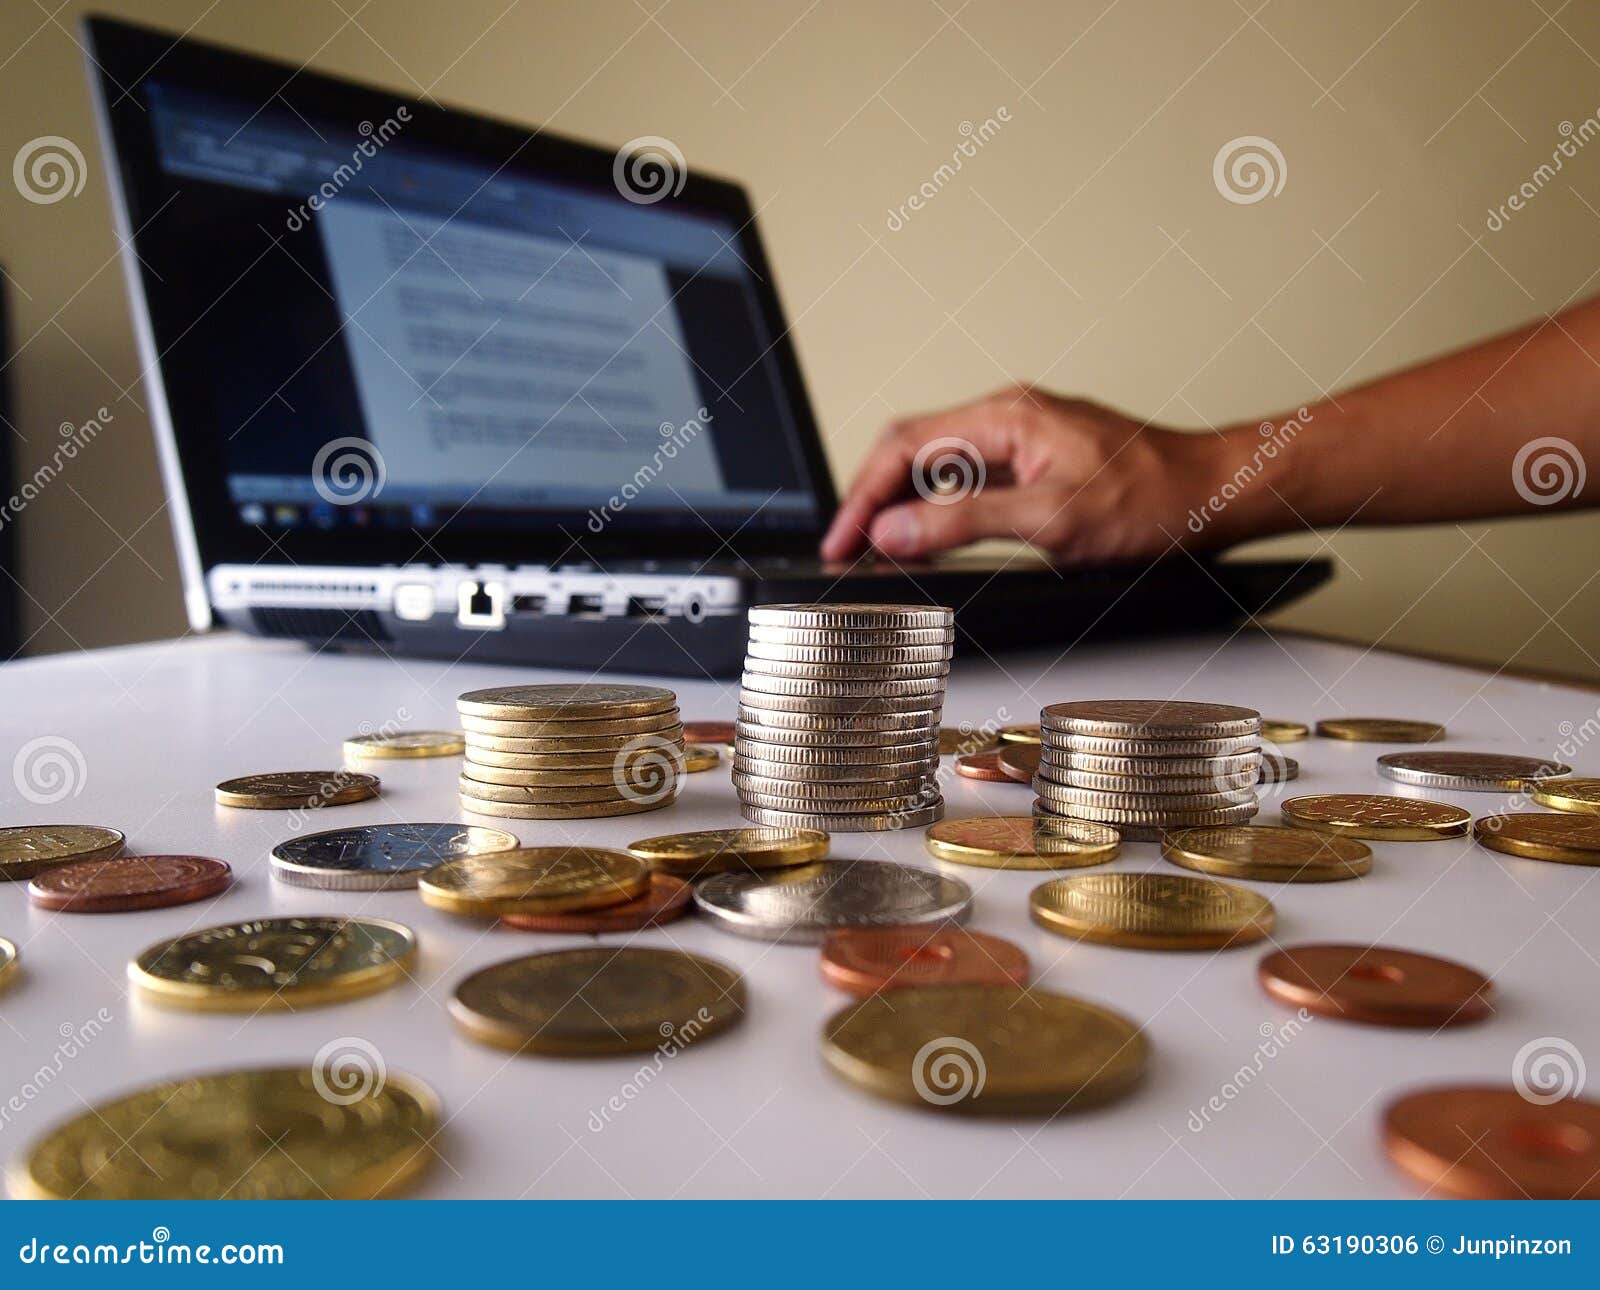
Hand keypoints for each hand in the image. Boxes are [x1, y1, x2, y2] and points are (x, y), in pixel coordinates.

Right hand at [820, 385, 1238, 563]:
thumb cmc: (1154, 499)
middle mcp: (1009, 417)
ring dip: (904, 507)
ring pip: (939, 466)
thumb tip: (895, 531)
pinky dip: (940, 509)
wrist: (1215, 494)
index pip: (904, 446)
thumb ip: (964, 522)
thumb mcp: (1051, 519)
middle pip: (912, 451)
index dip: (862, 497)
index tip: (840, 541)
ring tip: (880, 553)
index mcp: (1005, 416)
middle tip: (849, 552)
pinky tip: (933, 539)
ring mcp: (1023, 437)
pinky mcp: (1037, 460)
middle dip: (872, 501)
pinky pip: (970, 479)